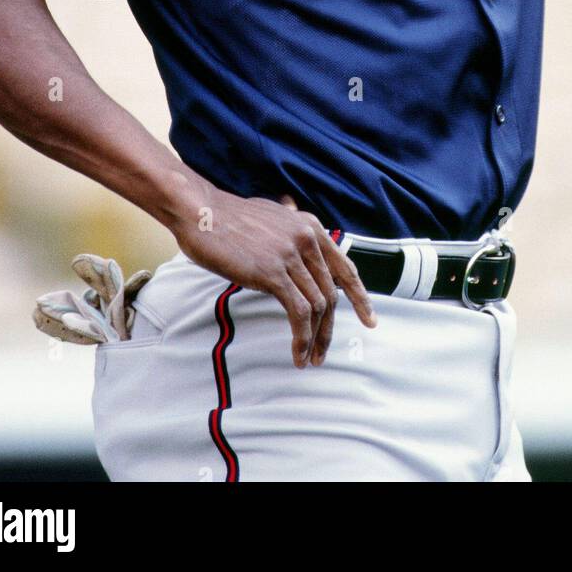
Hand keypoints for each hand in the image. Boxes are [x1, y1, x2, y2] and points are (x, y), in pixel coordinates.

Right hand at [172, 183, 376, 368]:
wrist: (201, 212)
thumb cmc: (229, 219)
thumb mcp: (272, 218)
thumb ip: (291, 234)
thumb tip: (299, 250)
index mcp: (310, 227)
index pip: (345, 267)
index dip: (360, 296)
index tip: (369, 318)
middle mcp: (307, 238)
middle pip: (332, 292)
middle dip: (331, 327)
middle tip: (324, 352)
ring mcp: (291, 255)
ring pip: (319, 305)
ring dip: (317, 338)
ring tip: (310, 359)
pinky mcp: (273, 272)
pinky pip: (299, 312)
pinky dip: (303, 337)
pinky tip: (297, 352)